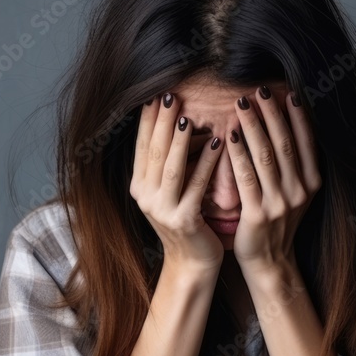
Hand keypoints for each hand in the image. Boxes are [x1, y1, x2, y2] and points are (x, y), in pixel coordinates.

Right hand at [130, 92, 225, 271]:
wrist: (193, 262)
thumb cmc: (187, 220)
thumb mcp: (172, 190)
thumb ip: (170, 161)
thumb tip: (182, 120)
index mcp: (139, 185)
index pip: (142, 145)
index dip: (148, 119)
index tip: (157, 93)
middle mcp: (145, 196)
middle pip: (153, 151)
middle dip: (162, 122)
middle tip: (171, 95)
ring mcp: (162, 210)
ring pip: (170, 167)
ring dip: (179, 140)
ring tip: (189, 116)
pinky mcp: (183, 220)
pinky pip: (195, 185)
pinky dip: (205, 162)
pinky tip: (216, 143)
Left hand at [225, 86, 322, 271]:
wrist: (270, 261)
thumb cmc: (277, 222)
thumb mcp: (295, 193)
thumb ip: (294, 164)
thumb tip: (287, 124)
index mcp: (313, 182)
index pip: (307, 141)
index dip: (297, 116)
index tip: (287, 92)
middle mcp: (300, 191)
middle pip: (285, 143)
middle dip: (272, 114)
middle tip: (260, 89)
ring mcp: (281, 203)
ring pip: (265, 156)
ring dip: (253, 126)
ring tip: (241, 103)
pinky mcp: (259, 214)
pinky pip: (246, 177)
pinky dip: (238, 153)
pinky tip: (229, 135)